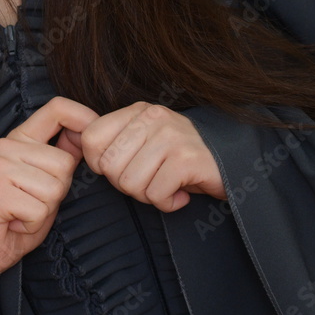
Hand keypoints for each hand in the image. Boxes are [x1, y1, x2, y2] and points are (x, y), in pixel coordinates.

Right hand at [0, 96, 98, 284]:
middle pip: (64, 162)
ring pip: (54, 189)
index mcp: (21, 137)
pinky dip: (33, 224)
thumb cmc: (18, 213)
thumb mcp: (47, 179)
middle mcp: (7, 145)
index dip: (82, 116)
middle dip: (58, 190)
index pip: (56, 108)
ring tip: (23, 211)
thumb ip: (63, 154)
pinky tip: (16, 222)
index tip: (95, 131)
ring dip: (45, 210)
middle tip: (33, 200)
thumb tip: (88, 130)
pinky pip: (39, 210)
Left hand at [74, 101, 226, 212]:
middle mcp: (152, 117)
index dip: (99, 164)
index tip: (121, 169)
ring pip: (131, 183)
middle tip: (149, 181)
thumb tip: (82, 153)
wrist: (231, 163)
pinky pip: (156, 194)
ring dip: (148, 195)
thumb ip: (117, 142)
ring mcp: (171, 136)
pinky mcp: (187, 159)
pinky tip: (180, 192)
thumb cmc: (179, 158)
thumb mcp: (145, 140)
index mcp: (136, 111)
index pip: (91, 137)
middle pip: (110, 166)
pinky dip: (167, 203)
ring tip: (165, 185)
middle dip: (126, 184)